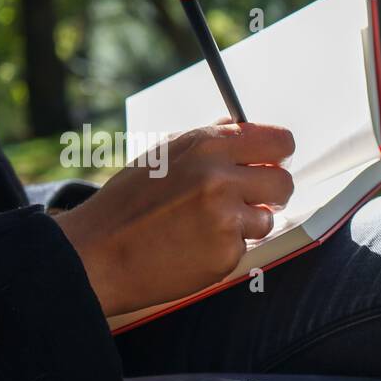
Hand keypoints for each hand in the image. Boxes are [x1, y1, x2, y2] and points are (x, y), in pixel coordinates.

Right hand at [53, 123, 294, 317]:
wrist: (97, 253)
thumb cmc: (127, 204)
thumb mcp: (162, 155)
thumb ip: (207, 141)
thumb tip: (243, 126)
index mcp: (206, 146)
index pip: (277, 141)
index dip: (278, 155)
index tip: (273, 164)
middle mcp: (220, 177)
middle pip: (283, 181)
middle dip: (271, 193)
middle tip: (250, 200)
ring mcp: (225, 217)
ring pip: (268, 218)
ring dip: (247, 224)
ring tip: (208, 225)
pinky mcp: (226, 252)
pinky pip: (246, 247)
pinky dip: (226, 248)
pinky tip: (196, 246)